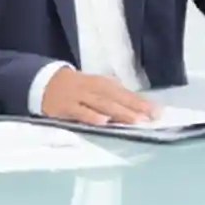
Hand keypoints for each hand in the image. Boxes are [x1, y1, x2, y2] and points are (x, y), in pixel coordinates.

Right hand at [41, 67, 156, 124]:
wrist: (46, 82)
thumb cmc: (78, 88)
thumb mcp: (97, 88)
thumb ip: (115, 97)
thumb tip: (139, 107)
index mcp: (104, 84)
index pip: (126, 94)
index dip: (142, 103)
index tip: (158, 112)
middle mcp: (95, 89)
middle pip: (117, 99)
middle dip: (135, 108)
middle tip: (151, 117)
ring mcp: (80, 97)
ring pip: (102, 105)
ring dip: (119, 113)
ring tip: (134, 120)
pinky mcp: (67, 107)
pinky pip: (80, 112)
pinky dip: (92, 116)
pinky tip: (103, 122)